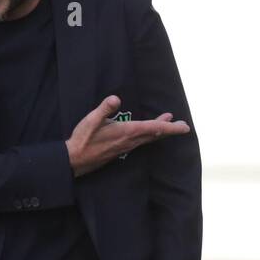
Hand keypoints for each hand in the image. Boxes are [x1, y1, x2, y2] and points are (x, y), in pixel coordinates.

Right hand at [66, 95, 188, 176]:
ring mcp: (125, 147)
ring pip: (148, 139)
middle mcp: (130, 141)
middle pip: (155, 135)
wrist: (74, 160)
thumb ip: (104, 109)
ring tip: (168, 122)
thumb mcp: (91, 120)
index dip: (171, 127)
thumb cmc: (82, 140)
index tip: (184, 127)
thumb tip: (116, 99)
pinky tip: (147, 133)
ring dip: (160, 131)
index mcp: (127, 132)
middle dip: (170, 130)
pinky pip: (141, 142)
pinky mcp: (120, 150)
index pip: (154, 128)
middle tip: (183, 126)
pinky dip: (149, 136)